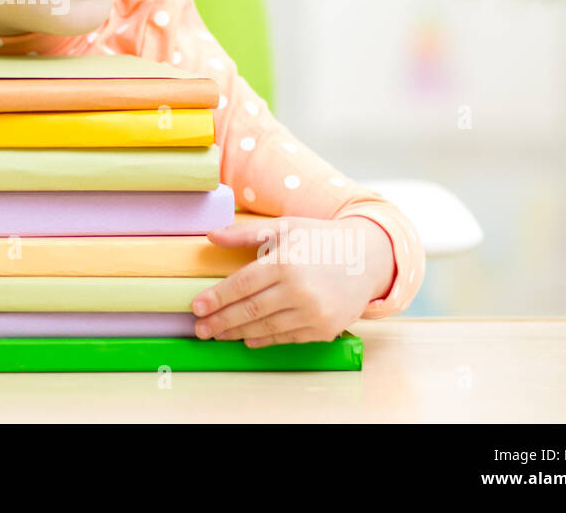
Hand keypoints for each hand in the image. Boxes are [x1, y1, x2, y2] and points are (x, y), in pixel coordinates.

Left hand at [191, 216, 394, 346]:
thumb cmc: (321, 239)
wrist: (369, 258)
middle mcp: (300, 290)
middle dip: (220, 321)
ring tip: (217, 335)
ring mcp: (314, 313)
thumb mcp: (286, 227)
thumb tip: (211, 236)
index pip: (242, 284)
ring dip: (237, 332)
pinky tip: (247, 338)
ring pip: (266, 327)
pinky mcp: (325, 329)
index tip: (195, 307)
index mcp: (287, 262)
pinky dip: (264, 338)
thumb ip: (246, 233)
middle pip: (250, 309)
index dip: (217, 297)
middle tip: (199, 329)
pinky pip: (287, 337)